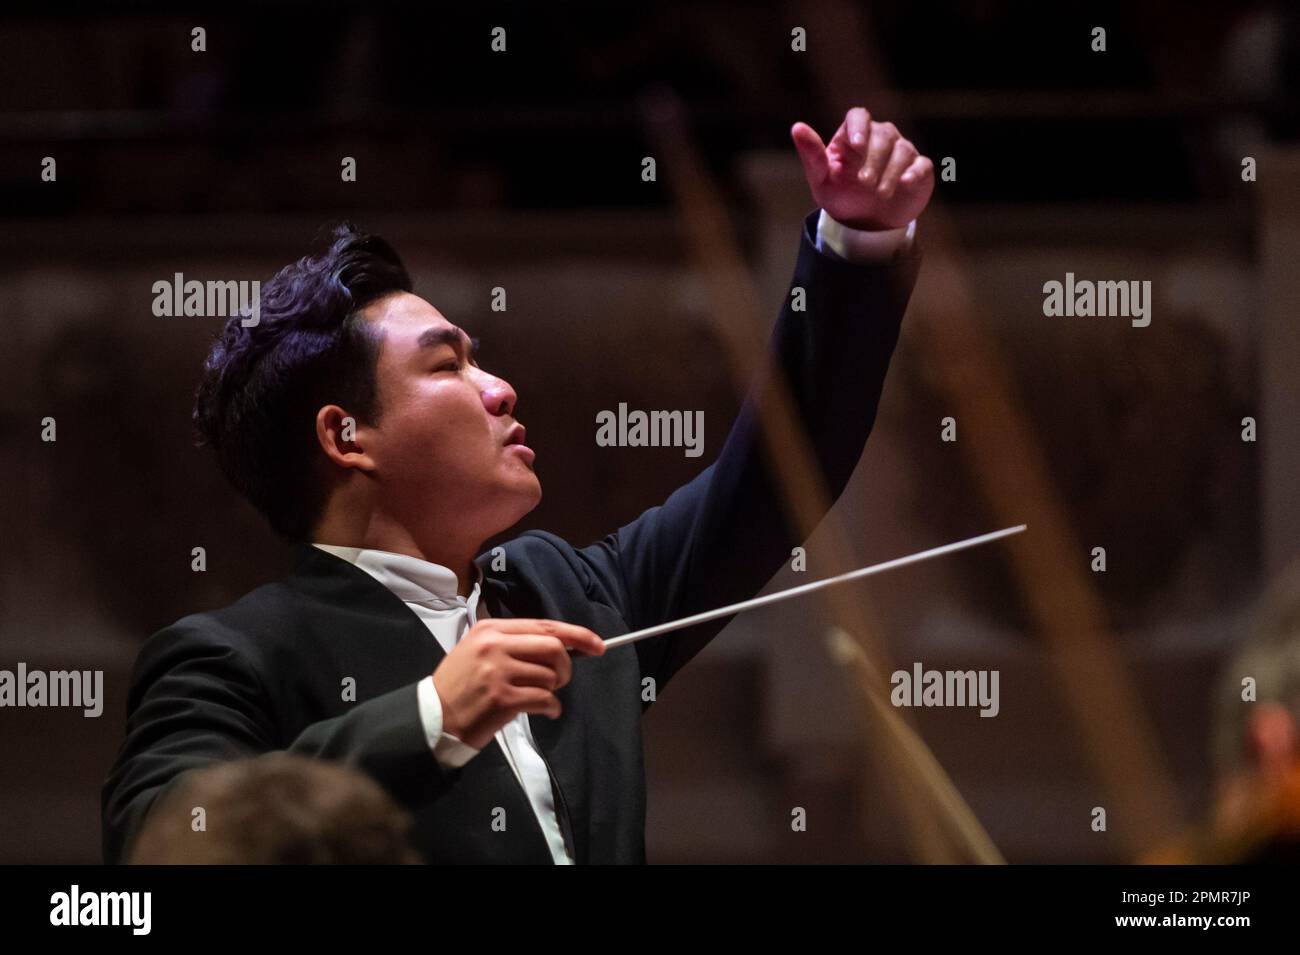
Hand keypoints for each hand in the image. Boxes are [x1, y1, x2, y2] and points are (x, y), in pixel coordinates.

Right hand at [431, 618, 604, 749]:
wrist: (435, 717)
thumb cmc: (461, 686)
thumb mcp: (480, 651)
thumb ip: (515, 644)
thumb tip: (561, 645)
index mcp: (491, 629)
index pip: (544, 626)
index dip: (577, 635)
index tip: (597, 645)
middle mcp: (494, 645)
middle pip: (553, 647)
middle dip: (566, 666)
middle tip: (559, 680)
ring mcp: (497, 671)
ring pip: (550, 675)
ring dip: (553, 691)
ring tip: (538, 698)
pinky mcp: (502, 697)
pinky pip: (545, 699)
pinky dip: (551, 707)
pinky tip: (543, 711)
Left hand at [791, 107, 933, 230]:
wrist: (864, 222)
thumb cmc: (841, 194)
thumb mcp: (821, 178)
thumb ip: (812, 154)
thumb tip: (797, 127)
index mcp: (854, 134)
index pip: (859, 116)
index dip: (859, 127)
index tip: (855, 145)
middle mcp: (880, 136)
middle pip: (882, 135)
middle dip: (873, 159)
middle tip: (864, 183)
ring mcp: (902, 151)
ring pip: (902, 150)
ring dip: (891, 172)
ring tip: (880, 194)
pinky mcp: (919, 169)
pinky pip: (922, 165)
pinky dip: (915, 173)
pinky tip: (906, 183)